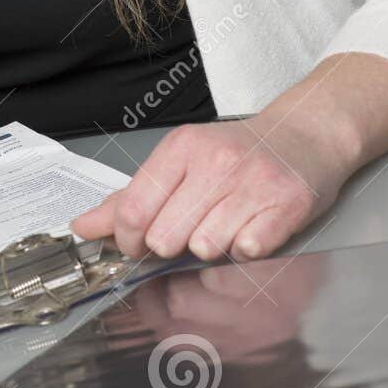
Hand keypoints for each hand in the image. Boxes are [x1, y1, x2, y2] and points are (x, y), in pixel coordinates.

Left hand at [71, 115, 354, 262]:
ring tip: (226, 223)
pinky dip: (247, 249)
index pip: (133, 211)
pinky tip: (252, 227)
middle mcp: (217, 161)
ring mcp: (254, 182)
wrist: (305, 136)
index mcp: (182, 147)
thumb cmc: (238, 153)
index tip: (139, 243)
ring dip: (213, 246)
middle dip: (174, 244)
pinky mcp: (287, 205)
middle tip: (191, 228)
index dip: (129, 240)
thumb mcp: (179, 162)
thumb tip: (82, 227)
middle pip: (166, 237)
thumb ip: (129, 198)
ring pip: (206, 248)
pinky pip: (248, 251)